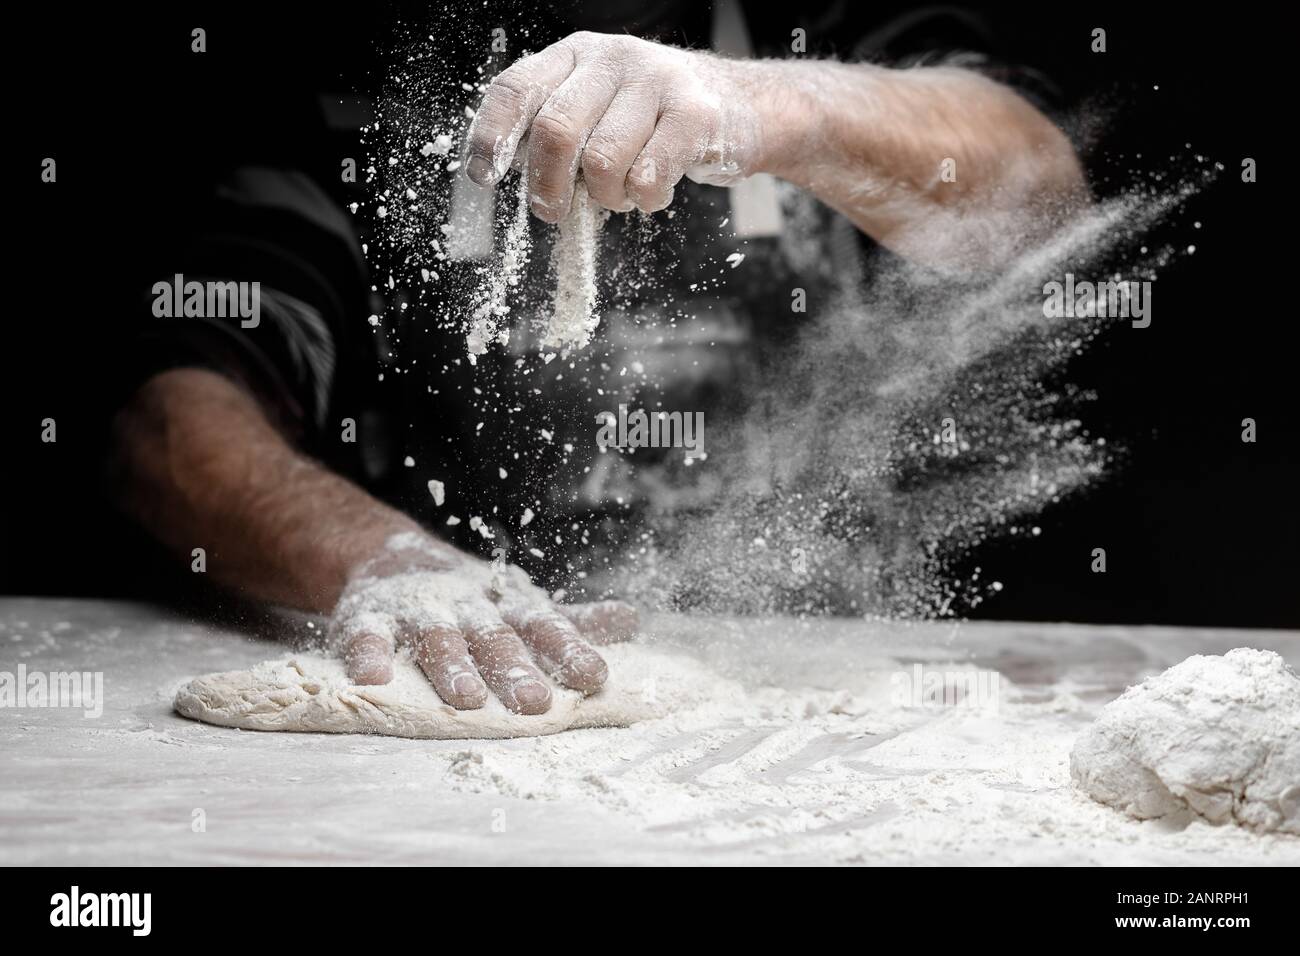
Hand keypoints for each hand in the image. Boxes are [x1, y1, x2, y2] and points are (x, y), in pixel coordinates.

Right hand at [328, 531, 636, 713]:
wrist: (392, 556)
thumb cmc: (473, 598)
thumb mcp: (522, 606)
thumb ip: (572, 621)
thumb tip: (632, 619)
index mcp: (508, 608)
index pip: (545, 628)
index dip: (569, 651)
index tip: (595, 676)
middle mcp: (468, 607)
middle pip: (494, 638)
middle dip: (515, 669)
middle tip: (537, 703)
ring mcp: (419, 609)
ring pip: (438, 638)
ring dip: (452, 666)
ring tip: (466, 698)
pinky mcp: (369, 615)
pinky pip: (368, 634)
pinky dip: (369, 653)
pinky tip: (374, 677)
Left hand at [465, 31, 776, 220]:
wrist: (743, 108)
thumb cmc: (657, 120)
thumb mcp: (599, 108)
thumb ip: (558, 131)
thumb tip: (506, 175)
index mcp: (575, 56)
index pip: (516, 89)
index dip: (492, 136)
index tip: (484, 177)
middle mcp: (612, 58)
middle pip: (555, 130)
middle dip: (547, 185)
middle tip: (552, 211)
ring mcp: (656, 81)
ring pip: (601, 162)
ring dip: (607, 197)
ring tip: (622, 194)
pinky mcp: (694, 114)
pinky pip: (648, 178)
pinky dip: (644, 201)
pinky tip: (653, 193)